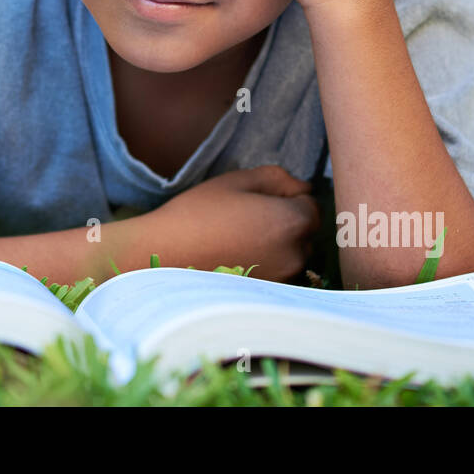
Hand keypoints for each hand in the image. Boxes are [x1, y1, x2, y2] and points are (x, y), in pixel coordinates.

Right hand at [141, 165, 319, 283]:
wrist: (162, 257)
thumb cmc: (198, 214)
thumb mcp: (236, 181)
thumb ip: (277, 178)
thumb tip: (303, 186)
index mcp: (291, 222)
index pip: (312, 205)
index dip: (288, 197)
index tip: (259, 199)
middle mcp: (295, 255)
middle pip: (305, 232)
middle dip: (286, 221)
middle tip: (246, 217)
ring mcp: (282, 280)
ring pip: (292, 254)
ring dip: (277, 244)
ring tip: (238, 238)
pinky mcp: (266, 296)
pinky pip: (278, 274)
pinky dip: (266, 264)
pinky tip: (236, 257)